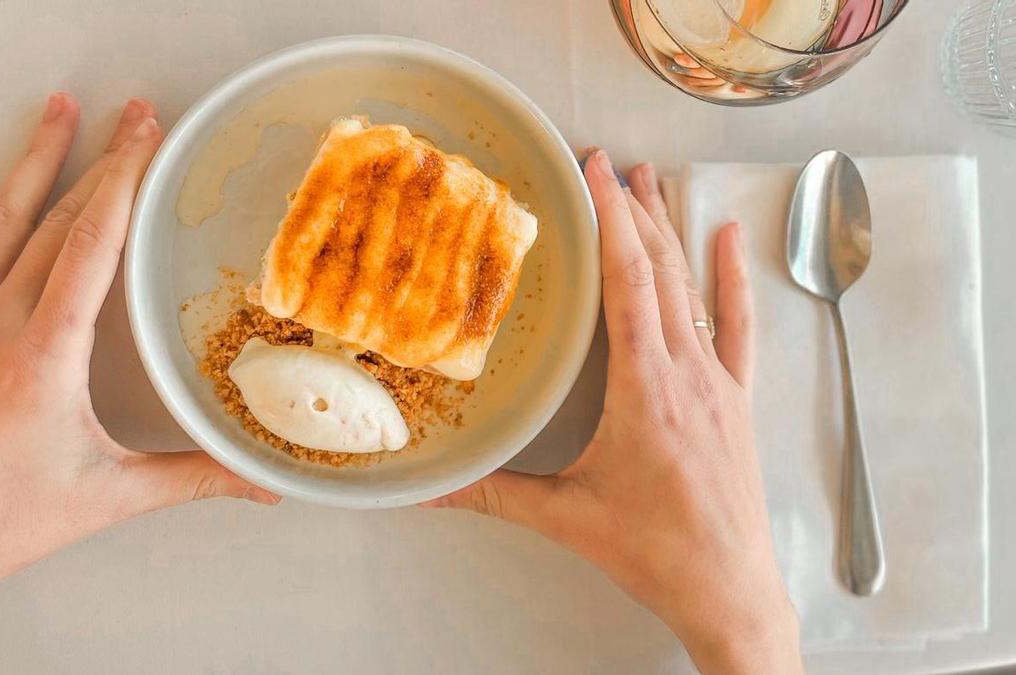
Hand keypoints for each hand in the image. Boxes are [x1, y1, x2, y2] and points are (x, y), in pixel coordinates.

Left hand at [0, 93, 276, 673]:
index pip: (93, 243)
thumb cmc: (3, 524)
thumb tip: (264, 480)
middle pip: (58, 221)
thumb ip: (195, 478)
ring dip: (33, 163)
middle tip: (134, 115)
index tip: (149, 138)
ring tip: (57, 111)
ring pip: (0, 225)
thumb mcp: (112, 495)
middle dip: (101, 161)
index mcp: (45, 352)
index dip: (125, 181)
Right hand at [429, 151, 800, 673]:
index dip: (609, 221)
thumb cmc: (656, 552)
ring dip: (670, 231)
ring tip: (652, 179)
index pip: (627, 283)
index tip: (594, 172)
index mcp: (646, 388)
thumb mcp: (566, 517)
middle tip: (606, 163)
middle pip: (659, 271)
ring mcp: (719, 383)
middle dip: (630, 211)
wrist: (730, 591)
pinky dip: (731, 277)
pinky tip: (727, 236)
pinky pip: (737, 325)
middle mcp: (687, 372)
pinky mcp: (737, 400)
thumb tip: (429, 490)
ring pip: (693, 288)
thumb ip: (494, 494)